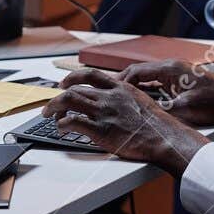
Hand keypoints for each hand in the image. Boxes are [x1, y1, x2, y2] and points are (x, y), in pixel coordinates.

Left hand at [40, 68, 208, 175]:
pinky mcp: (100, 130)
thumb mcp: (142, 101)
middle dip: (58, 97)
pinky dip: (62, 125)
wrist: (164, 138)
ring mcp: (103, 113)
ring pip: (68, 101)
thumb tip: (118, 101)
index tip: (64, 83)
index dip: (73, 77)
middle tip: (52, 105)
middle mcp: (109, 97)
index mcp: (120, 88)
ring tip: (49, 116)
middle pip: (74, 89)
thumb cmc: (158, 124)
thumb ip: (126, 98)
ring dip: (54, 108)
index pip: (90, 75)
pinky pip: (72, 122)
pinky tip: (62, 130)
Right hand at [117, 59, 213, 133]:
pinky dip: (147, 89)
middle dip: (123, 83)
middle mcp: (172, 67)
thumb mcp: (184, 110)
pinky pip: (158, 82)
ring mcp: (177, 72)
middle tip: (108, 95)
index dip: (120, 81)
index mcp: (170, 69)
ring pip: (148, 77)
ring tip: (120, 99)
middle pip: (140, 72)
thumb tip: (140, 115)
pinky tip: (141, 100)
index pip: (137, 71)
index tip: (107, 91)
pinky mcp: (182, 80)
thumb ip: (161, 110)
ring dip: (135, 86)